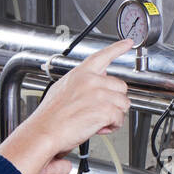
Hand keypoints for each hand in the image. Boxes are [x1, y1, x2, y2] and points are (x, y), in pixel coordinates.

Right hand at [25, 38, 131, 153]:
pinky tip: (99, 127)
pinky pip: (119, 118)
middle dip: (114, 100)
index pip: (103, 56)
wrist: (45, 131)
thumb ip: (81, 81)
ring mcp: (100, 94)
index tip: (128, 42)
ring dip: (114, 114)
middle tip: (100, 110)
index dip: (118, 48)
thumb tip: (94, 79)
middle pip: (121, 87)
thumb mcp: (62, 88)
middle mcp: (92, 81)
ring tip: (97, 120)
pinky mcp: (105, 110)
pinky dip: (112, 126)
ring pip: (123, 104)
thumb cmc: (50, 115)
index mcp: (81, 73)